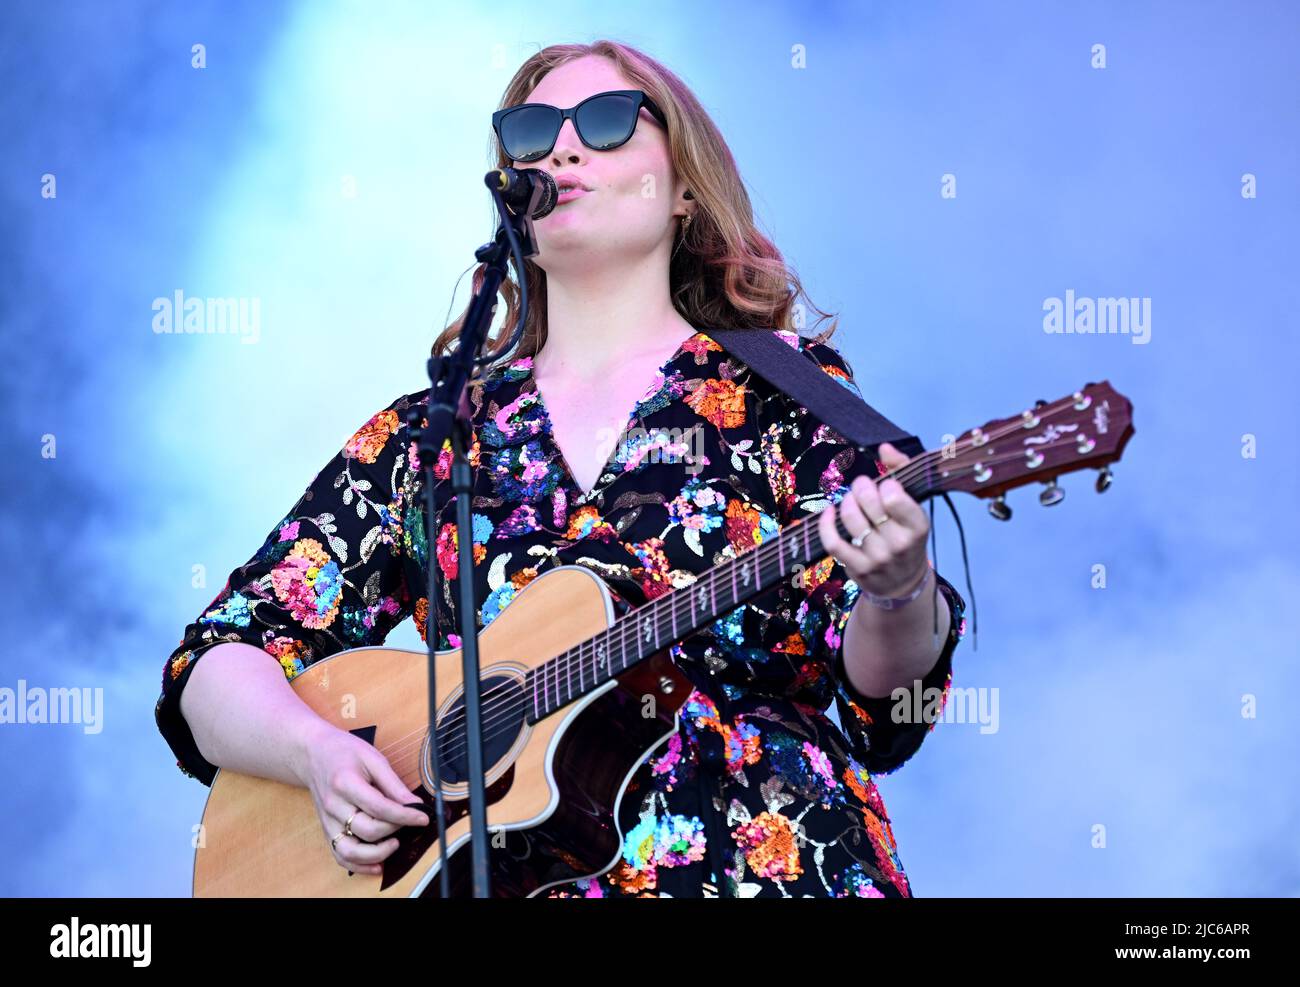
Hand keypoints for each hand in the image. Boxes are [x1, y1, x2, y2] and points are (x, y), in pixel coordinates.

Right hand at [296, 723, 430, 877]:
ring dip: (377, 854)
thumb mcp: (373, 758)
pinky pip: (340, 856)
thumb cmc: (344, 753)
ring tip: (394, 844)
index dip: (405, 816)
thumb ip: (393, 784)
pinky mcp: (326, 830)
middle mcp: (334, 806)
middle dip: (394, 829)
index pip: (380, 808)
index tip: (423, 818)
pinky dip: (359, 865)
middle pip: (368, 830)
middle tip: (408, 822)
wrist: (312, 754)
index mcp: (345, 783)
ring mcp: (327, 821)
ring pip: (351, 851)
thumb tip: (415, 805)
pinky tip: (377, 864)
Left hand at [816, 441, 930, 599]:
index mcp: (918, 526)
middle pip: (868, 503)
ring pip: (850, 519)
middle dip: (860, 487)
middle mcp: (899, 544)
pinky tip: (829, 512)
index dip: (884, 484)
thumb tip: (885, 447)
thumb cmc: (906, 535)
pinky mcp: (857, 568)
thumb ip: (902, 471)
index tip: (884, 485)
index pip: (894, 497)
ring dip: (845, 502)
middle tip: (861, 487)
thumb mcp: (914, 506)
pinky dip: (826, 522)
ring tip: (850, 500)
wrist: (903, 583)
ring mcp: (877, 558)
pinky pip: (832, 541)